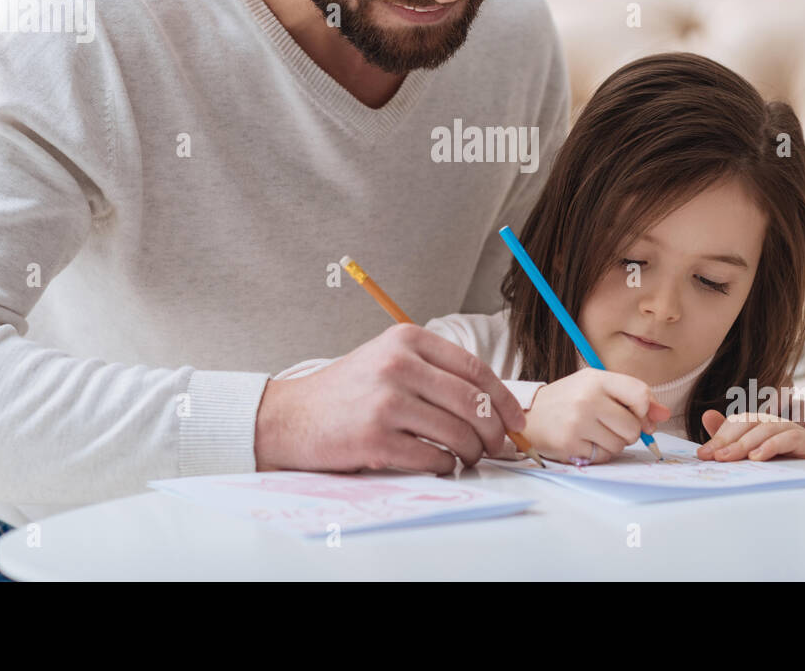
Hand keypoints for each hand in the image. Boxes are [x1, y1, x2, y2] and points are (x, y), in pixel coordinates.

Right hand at [253, 322, 526, 474]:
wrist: (289, 417)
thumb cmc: (347, 392)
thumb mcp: (388, 360)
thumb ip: (434, 371)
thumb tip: (492, 403)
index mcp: (406, 339)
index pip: (474, 369)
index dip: (502, 399)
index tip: (515, 419)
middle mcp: (397, 365)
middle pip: (471, 403)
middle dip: (494, 431)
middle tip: (497, 447)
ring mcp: (385, 401)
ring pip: (457, 433)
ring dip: (471, 453)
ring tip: (467, 458)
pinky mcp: (374, 437)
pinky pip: (432, 457)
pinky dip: (444, 465)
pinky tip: (439, 464)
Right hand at [525, 369, 669, 463]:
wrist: (530, 414)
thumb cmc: (568, 400)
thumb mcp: (597, 387)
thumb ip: (632, 396)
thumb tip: (663, 414)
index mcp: (596, 379)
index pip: (640, 394)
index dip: (644, 410)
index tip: (635, 414)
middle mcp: (587, 399)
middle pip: (633, 427)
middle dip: (627, 432)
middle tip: (608, 425)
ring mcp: (578, 423)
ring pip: (620, 445)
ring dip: (612, 444)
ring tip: (593, 433)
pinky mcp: (570, 445)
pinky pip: (603, 457)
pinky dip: (598, 453)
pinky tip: (583, 442)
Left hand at [694, 408, 804, 461]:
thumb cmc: (780, 474)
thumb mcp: (749, 458)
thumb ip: (729, 439)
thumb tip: (707, 415)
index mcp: (762, 427)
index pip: (739, 422)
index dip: (720, 435)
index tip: (703, 454)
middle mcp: (779, 425)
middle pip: (751, 422)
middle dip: (730, 439)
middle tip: (714, 456)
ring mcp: (796, 432)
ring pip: (768, 428)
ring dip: (747, 442)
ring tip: (732, 457)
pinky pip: (791, 437)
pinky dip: (772, 445)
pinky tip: (758, 457)